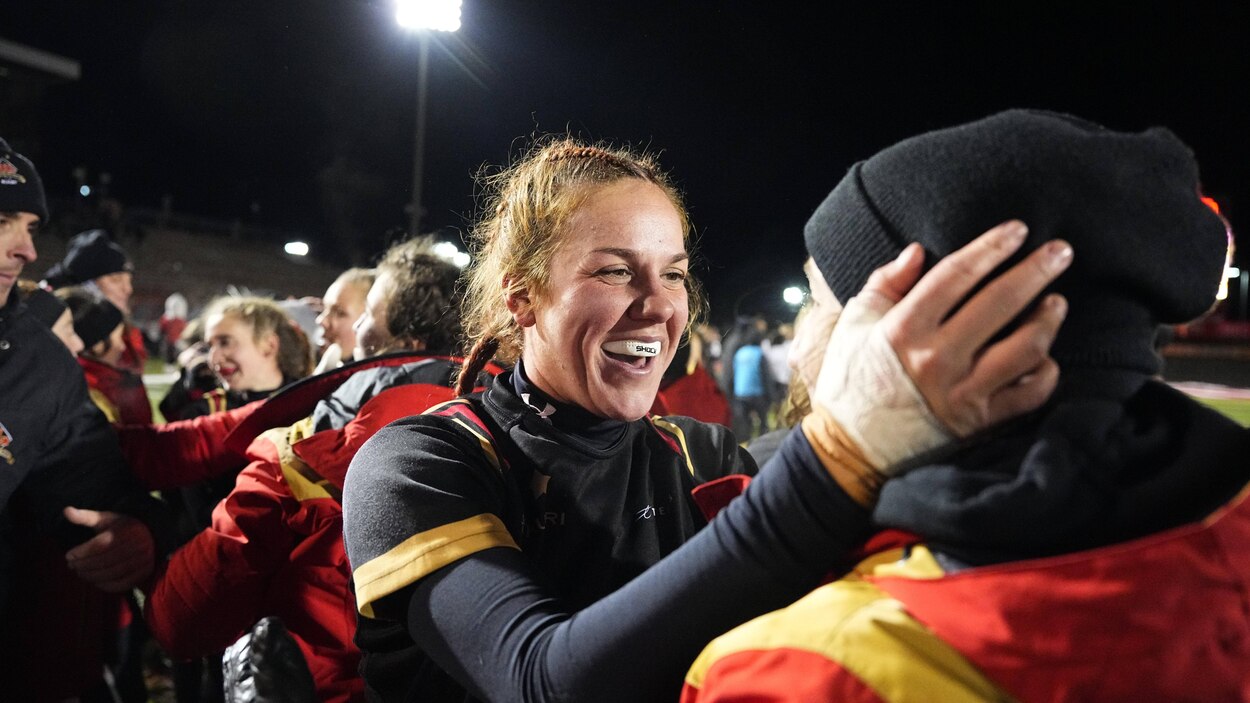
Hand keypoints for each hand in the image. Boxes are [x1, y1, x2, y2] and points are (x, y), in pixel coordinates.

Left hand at [63, 506, 155, 591]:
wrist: (151, 536)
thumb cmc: (121, 527)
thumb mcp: (105, 519)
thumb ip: (85, 517)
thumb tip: (66, 510)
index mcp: (128, 530)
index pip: (101, 544)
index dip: (82, 552)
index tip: (68, 555)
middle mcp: (139, 545)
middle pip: (105, 561)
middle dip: (84, 565)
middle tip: (72, 566)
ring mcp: (143, 561)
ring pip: (112, 573)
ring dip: (91, 576)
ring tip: (80, 572)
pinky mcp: (144, 574)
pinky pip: (121, 584)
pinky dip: (104, 585)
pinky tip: (94, 580)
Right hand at [811, 220, 1069, 470]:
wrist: (851, 447)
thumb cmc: (852, 378)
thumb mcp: (855, 323)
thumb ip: (885, 283)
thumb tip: (918, 251)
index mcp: (903, 329)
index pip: (956, 276)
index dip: (990, 248)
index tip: (1017, 230)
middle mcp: (937, 358)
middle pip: (999, 304)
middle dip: (1035, 271)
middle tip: (1060, 252)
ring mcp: (962, 392)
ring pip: (1024, 348)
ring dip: (1047, 320)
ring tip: (1056, 302)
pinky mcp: (979, 421)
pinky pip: (1029, 394)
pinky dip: (1045, 372)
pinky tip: (1044, 354)